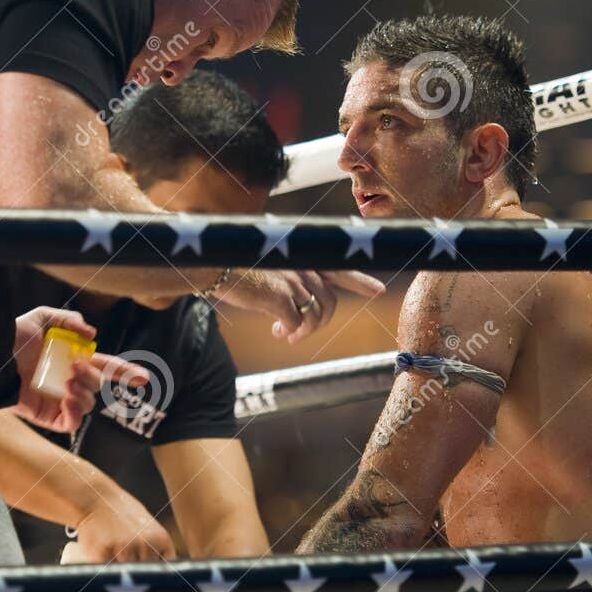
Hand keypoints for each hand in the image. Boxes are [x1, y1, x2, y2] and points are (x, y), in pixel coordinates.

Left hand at [11, 307, 148, 432]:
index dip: (125, 373)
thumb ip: (68, 319)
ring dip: (83, 392)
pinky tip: (67, 400)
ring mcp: (59, 400)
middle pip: (98, 384)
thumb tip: (92, 334)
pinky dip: (75, 413)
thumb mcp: (41, 318)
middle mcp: (69, 381)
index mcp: (73, 360)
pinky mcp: (47, 416)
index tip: (143, 378)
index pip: (106, 367)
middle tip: (74, 368)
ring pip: (88, 403)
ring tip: (66, 383)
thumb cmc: (12, 338)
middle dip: (92, 377)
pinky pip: (71, 423)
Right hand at [61, 503, 175, 591]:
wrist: (96, 500)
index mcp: (161, 540)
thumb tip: (161, 584)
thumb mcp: (147, 529)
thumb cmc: (122, 517)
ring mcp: (123, 549)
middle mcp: (145, 545)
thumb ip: (156, 551)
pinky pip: (107, 581)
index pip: (167, 576)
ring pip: (128, 587)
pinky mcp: (102, 552)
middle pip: (149, 586)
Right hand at [219, 269, 385, 343]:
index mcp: (302, 257)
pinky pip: (297, 323)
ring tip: (286, 335)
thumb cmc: (235, 265)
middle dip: (320, 322)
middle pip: (329, 302)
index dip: (360, 280)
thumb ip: (287, 278)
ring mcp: (293, 281)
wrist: (213, 264)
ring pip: (316, 315)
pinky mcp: (280, 297)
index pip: (340, 268)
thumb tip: (295, 305)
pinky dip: (290, 333)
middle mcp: (302, 267)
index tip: (378, 290)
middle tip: (299, 332)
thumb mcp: (269, 266)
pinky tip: (277, 332)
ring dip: (304, 331)